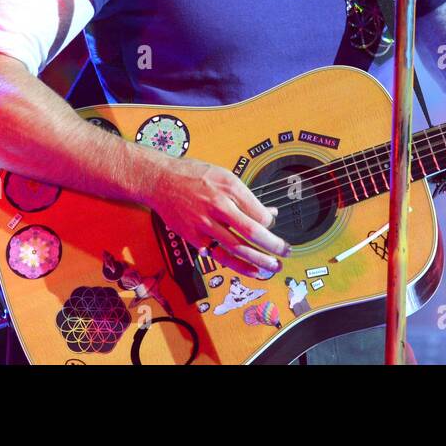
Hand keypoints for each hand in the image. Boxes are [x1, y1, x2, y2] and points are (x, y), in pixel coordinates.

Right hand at [146, 155, 291, 278]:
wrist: (160, 180)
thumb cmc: (194, 175)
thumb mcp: (224, 176)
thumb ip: (246, 197)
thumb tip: (269, 213)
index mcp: (228, 188)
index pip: (257, 212)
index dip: (270, 224)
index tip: (272, 226)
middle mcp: (217, 206)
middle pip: (250, 231)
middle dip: (272, 245)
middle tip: (285, 253)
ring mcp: (204, 224)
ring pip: (235, 248)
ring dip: (257, 260)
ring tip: (272, 267)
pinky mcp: (193, 237)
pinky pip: (218, 254)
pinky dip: (236, 265)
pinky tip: (250, 270)